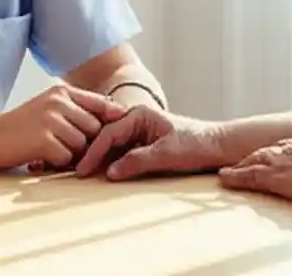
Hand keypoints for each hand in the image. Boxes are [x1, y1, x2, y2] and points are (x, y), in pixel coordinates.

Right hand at [0, 85, 128, 169]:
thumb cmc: (23, 126)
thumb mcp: (49, 108)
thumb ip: (77, 109)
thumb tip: (117, 114)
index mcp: (62, 92)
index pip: (102, 103)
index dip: (113, 120)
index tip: (116, 133)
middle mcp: (58, 102)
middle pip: (95, 128)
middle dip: (88, 143)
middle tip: (71, 149)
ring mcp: (50, 120)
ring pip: (82, 145)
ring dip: (71, 154)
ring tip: (51, 151)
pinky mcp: (43, 140)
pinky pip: (66, 158)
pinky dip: (57, 162)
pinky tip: (42, 157)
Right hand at [75, 105, 226, 179]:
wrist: (216, 145)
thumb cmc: (196, 144)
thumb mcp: (166, 155)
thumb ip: (137, 162)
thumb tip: (110, 173)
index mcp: (139, 115)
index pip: (107, 133)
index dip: (93, 153)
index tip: (81, 170)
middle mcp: (135, 119)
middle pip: (105, 137)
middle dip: (90, 155)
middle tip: (75, 173)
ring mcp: (138, 131)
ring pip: (112, 146)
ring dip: (99, 160)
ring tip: (83, 175)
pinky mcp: (142, 143)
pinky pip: (121, 152)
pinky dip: (111, 162)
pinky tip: (101, 174)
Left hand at [218, 135, 291, 205]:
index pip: (283, 147)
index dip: (271, 154)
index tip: (263, 159)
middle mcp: (290, 148)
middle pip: (265, 151)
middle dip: (251, 158)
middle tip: (238, 164)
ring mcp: (280, 162)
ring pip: (253, 162)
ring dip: (238, 167)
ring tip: (226, 173)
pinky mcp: (273, 177)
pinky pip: (249, 176)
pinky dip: (235, 177)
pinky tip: (224, 179)